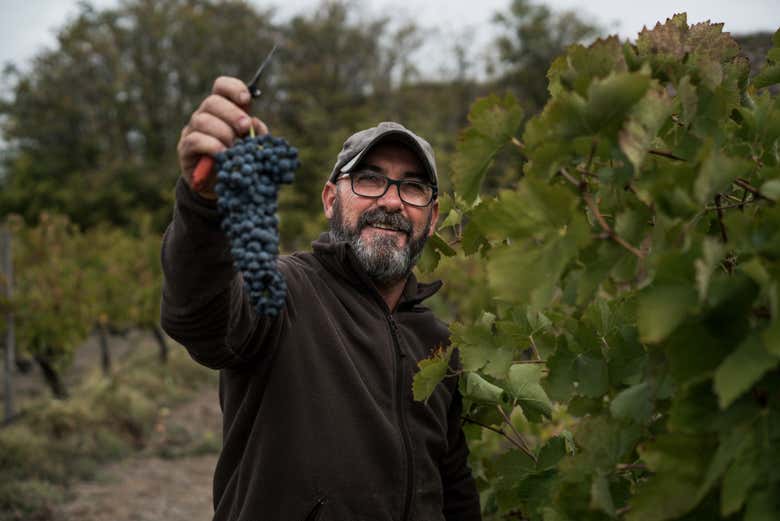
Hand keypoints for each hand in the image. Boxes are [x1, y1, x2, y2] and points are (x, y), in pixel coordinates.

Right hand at [177, 76, 267, 197]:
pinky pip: (195, 140)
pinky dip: (212, 146)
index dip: (233, 88)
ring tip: (234, 147)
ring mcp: (192, 130)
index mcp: (223, 110)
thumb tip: (255, 123)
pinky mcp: (185, 149)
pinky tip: (223, 154)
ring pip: (202, 120)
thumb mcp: (251, 145)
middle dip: (232, 113)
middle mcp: (204, 115)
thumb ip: (257, 133)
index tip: (246, 100)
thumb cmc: (238, 159)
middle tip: (245, 128)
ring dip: (223, 132)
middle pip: (212, 101)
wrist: (220, 185)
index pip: (221, 87)